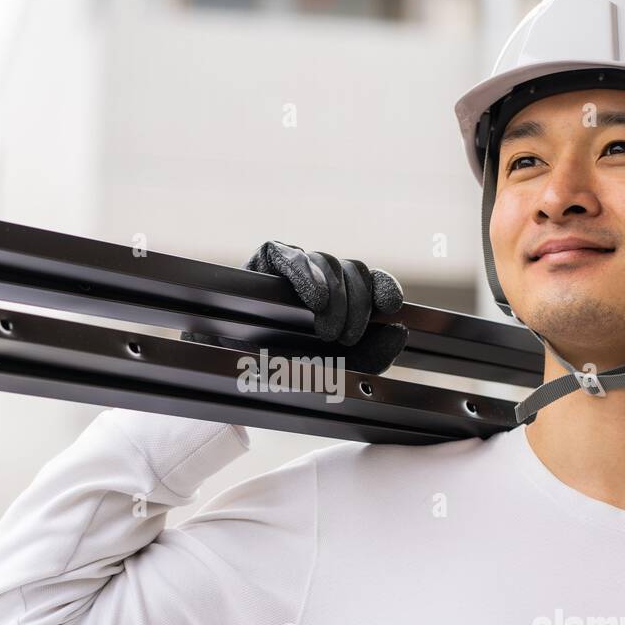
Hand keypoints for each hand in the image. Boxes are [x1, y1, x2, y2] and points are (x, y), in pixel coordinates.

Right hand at [182, 240, 407, 373]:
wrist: (225, 369)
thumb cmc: (280, 369)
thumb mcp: (333, 369)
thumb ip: (370, 357)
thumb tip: (400, 333)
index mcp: (338, 297)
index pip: (369, 280)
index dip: (383, 286)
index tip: (392, 306)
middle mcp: (318, 277)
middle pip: (354, 270)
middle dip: (358, 304)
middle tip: (346, 338)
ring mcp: (292, 265)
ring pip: (328, 261)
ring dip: (336, 297)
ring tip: (328, 332)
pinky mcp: (264, 260)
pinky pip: (290, 255)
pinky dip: (307, 275)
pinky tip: (314, 302)